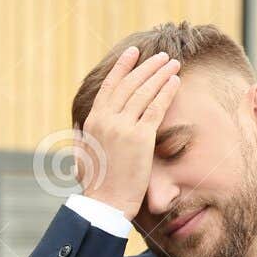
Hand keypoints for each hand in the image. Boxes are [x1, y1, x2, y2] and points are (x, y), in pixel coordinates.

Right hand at [74, 47, 180, 219]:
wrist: (105, 203)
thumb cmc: (95, 184)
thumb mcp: (81, 155)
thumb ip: (81, 135)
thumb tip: (81, 123)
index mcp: (92, 121)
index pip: (109, 85)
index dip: (123, 66)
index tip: (133, 53)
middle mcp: (106, 119)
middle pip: (130, 84)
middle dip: (147, 66)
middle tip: (161, 56)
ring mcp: (123, 127)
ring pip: (144, 92)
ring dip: (160, 74)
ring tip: (173, 63)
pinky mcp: (141, 138)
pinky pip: (156, 108)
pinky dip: (166, 92)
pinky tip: (175, 81)